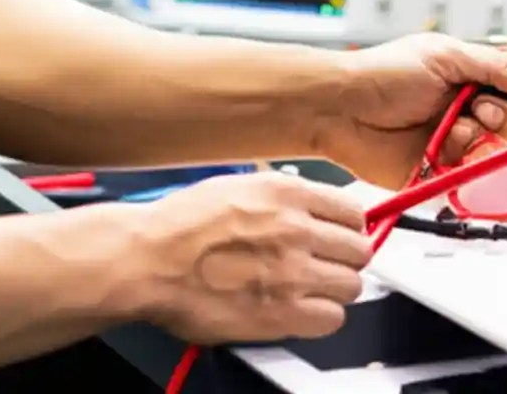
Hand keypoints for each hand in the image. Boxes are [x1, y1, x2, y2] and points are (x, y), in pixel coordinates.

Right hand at [129, 172, 370, 344]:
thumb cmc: (175, 225)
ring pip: (351, 286)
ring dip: (331, 289)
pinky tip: (296, 310)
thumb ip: (275, 199)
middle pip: (358, 250)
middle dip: (341, 258)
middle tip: (319, 264)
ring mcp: (295, 273)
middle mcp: (297, 229)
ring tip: (304, 290)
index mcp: (285, 193)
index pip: (351, 211)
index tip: (335, 236)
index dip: (343, 228)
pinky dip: (318, 316)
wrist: (147, 259)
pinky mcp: (284, 313)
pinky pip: (332, 318)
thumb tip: (303, 211)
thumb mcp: (231, 188)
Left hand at [325, 33, 506, 188]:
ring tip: (452, 129)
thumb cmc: (379, 73)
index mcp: (470, 84)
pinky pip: (467, 181)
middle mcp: (465, 116)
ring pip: (494, 157)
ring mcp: (451, 147)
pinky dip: (461, 168)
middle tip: (480, 112)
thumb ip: (496, 67)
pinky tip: (442, 151)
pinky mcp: (435, 175)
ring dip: (479, 144)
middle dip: (506, 123)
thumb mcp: (443, 56)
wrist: (336, 106)